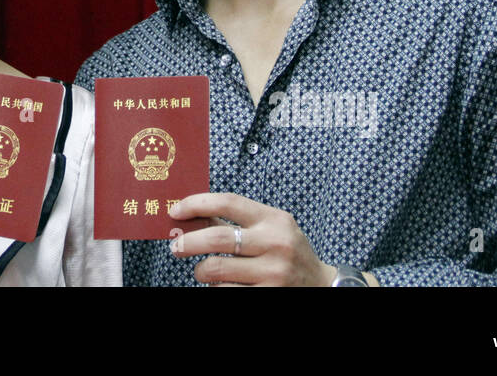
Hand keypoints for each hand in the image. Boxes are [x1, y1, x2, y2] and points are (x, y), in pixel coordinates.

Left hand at [169, 193, 337, 286]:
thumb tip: (191, 216)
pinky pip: (225, 291)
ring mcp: (273, 273)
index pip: (228, 202)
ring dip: (200, 271)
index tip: (175, 211)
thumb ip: (235, 222)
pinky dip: (215, 287)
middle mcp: (275, 244)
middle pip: (217, 239)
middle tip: (176, 247)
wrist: (321, 285)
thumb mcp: (270, 228)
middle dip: (188, 243)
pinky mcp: (268, 294)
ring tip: (202, 270)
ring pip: (216, 269)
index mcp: (273, 219)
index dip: (196, 204)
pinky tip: (219, 284)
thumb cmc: (287, 251)